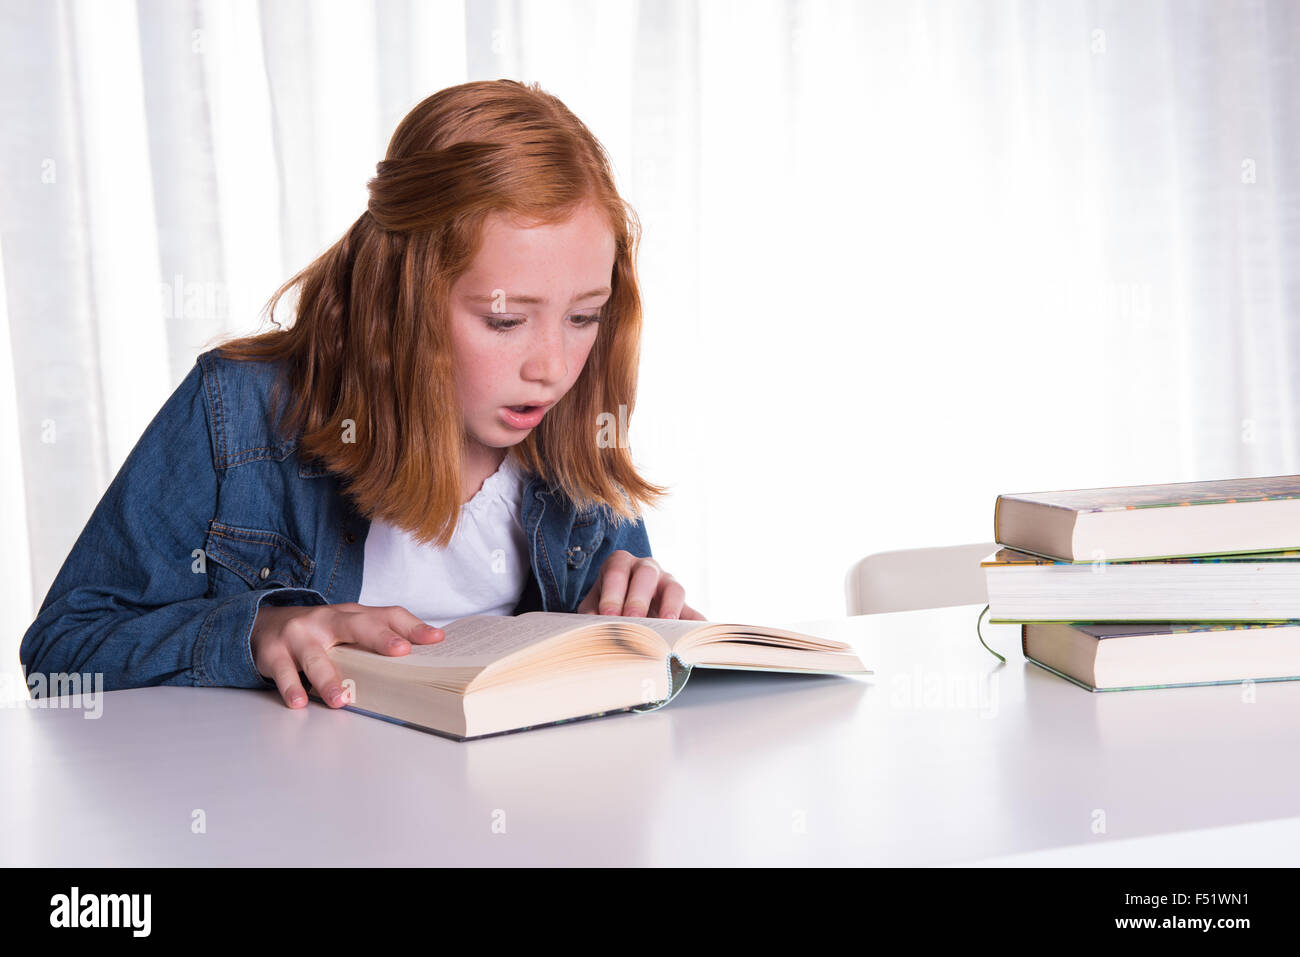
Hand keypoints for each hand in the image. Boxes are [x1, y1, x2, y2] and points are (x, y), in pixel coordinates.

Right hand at [250, 602, 443, 708]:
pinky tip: (299, 702)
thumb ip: (380, 636)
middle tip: (400, 652)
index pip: (387, 614)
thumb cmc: (318, 631)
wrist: (264, 624)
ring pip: (316, 657)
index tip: (436, 639)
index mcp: (351, 614)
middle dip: (380, 637)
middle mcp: (327, 620)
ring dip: (329, 679)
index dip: (412, 626)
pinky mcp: (274, 654)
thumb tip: (426, 651)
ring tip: (341, 698)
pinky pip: (284, 673)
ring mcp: (299, 636)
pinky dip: (291, 688)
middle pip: (356, 625)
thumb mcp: (348, 628)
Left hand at [576, 550, 705, 619]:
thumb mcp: (593, 604)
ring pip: (674, 588)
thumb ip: (590, 613)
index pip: (617, 572)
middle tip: (631, 620)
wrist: (623, 606)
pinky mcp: (683, 605)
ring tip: (665, 626)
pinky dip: (697, 624)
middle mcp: (647, 568)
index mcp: (621, 563)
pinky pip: (694, 612)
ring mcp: (667, 584)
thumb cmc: (606, 602)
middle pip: (646, 575)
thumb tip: (591, 626)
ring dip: (669, 607)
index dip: (612, 593)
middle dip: (638, 598)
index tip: (607, 615)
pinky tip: (696, 636)